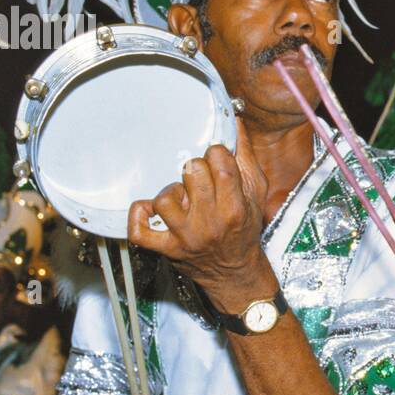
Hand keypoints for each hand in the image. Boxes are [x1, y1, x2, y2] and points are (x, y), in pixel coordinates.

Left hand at [128, 117, 273, 310]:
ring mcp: (185, 237)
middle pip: (191, 173)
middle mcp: (210, 223)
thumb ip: (246, 157)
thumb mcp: (255, 193)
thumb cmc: (245, 229)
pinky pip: (139, 230)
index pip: (219, 163)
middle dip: (196, 171)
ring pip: (164, 198)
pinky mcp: (166, 249)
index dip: (216, 153)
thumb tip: (236, 121)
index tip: (217, 160)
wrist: (235, 273)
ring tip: (181, 198)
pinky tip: (148, 209)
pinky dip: (138, 216)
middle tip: (201, 182)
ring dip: (171, 192)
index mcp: (235, 207)